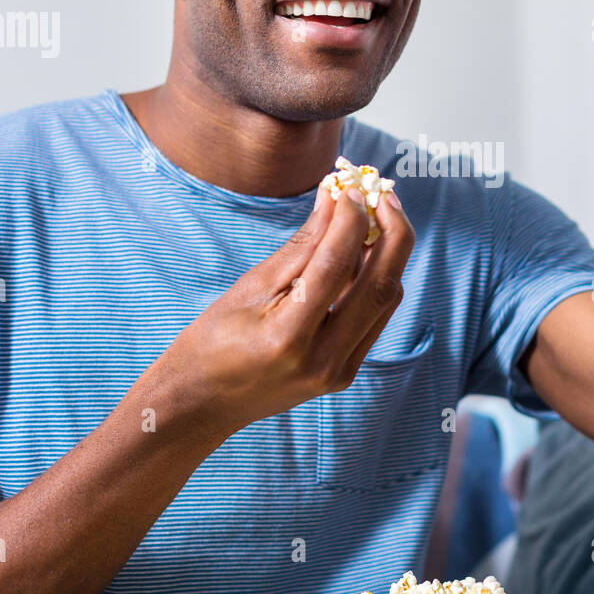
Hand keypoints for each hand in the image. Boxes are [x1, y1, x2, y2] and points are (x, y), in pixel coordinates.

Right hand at [158, 181, 414, 432]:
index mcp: (288, 337)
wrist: (202, 405)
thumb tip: (334, 198)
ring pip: (386, 300)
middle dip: (391, 232)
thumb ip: (301, 246)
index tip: (349, 188)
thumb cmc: (212, 342)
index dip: (349, 220)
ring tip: (376, 215)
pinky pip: (375, 317)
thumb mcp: (250, 287)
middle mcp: (324, 360)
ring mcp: (340, 371)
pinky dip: (376, 279)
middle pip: (381, 284)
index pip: (335, 265)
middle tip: (381, 194)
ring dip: (389, 254)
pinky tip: (364, 251)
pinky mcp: (345, 372)